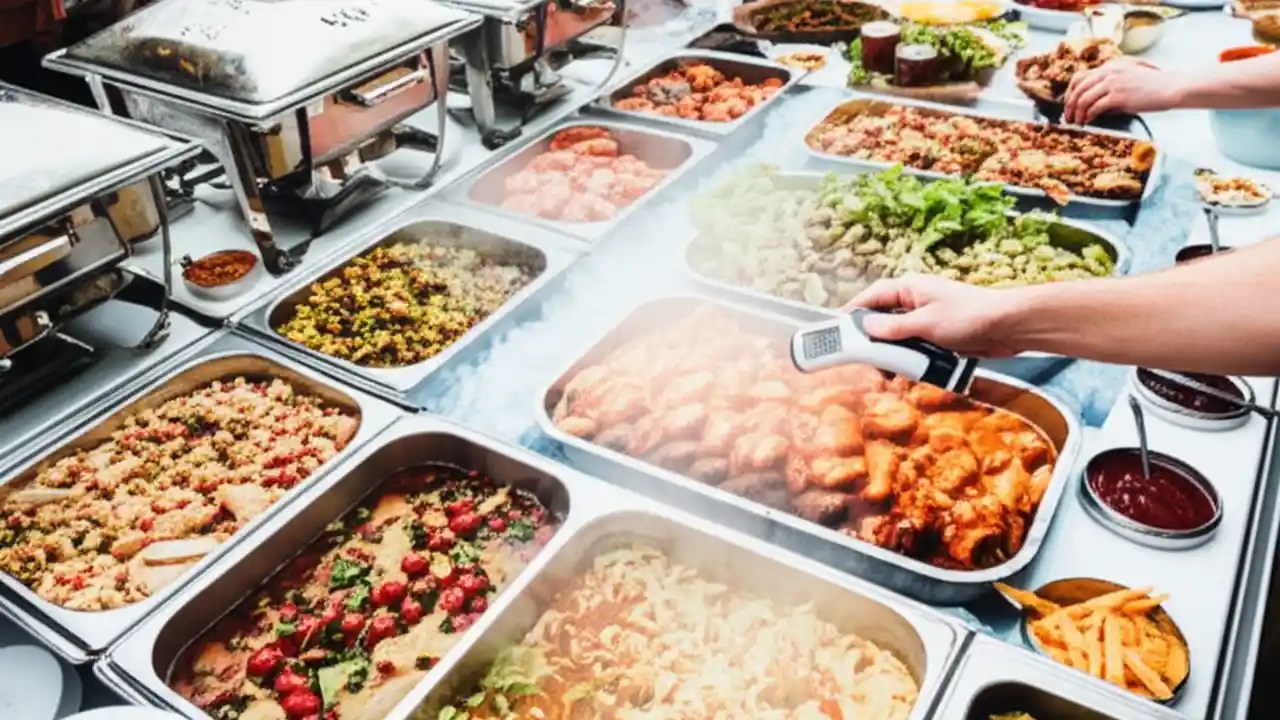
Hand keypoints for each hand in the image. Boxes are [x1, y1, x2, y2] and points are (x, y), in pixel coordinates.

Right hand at [844, 275, 1026, 357]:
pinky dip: (909, 359)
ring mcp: (926, 319)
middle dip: (873, 341)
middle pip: (881, 319)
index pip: (871, 297)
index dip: (853, 312)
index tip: (837, 331)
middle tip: (866, 361)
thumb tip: (865, 326)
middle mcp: (915, 301)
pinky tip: (909, 372)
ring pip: (897, 337)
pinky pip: (914, 348)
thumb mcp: (925, 323)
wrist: (1009, 327)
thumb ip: (893, 327)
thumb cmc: (968, 317)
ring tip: (889, 372)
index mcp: (910, 288)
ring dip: (892, 354)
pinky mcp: (938, 336)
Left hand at [1063, 59, 1177, 123]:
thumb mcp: (1128, 79)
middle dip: (1069, 104)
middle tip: (1069, 117)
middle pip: (1077, 87)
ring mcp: (1113, 83)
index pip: (1080, 77)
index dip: (1070, 92)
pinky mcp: (1118, 96)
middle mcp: (1109, 72)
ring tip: (1077, 122)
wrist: (1171, 87)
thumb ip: (1110, 87)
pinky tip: (1088, 122)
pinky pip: (1095, 107)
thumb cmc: (1153, 87)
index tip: (1068, 104)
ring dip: (1077, 113)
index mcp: (1110, 66)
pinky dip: (1088, 116)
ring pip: (1083, 98)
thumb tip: (1093, 106)